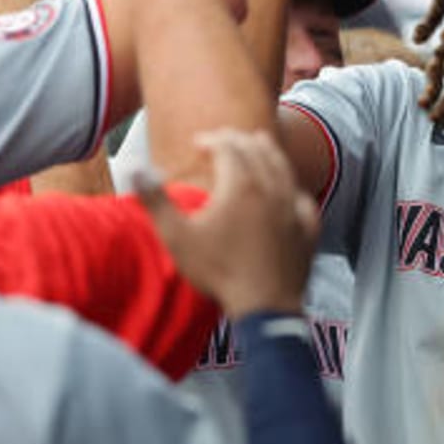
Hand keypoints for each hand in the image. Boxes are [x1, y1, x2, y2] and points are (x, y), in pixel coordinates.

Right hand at [134, 130, 318, 318]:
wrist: (264, 304)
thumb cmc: (219, 271)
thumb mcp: (177, 237)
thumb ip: (156, 201)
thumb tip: (136, 169)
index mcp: (241, 184)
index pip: (228, 147)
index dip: (212, 140)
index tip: (198, 143)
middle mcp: (272, 188)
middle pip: (257, 150)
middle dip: (238, 140)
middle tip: (225, 139)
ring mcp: (293, 207)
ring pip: (283, 167)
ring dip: (268, 152)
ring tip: (260, 143)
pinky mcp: (307, 228)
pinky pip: (301, 196)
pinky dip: (291, 185)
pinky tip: (288, 189)